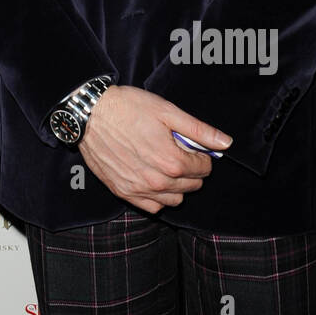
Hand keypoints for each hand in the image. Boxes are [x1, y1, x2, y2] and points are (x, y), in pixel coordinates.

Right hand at [79, 85, 230, 213]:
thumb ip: (198, 130)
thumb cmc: (128, 108)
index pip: (204, 169)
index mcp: (172, 161)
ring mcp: (139, 189)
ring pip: (175, 199)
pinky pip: (153, 207)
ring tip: (165, 165)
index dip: (202, 155)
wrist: (90, 114)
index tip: (192, 146)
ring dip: (177, 185)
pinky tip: (153, 178)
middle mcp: (157, 181)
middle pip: (192, 185)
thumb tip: (225, 143)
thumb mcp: (167, 111)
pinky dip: (159, 196)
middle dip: (191, 169)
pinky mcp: (124, 192)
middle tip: (178, 151)